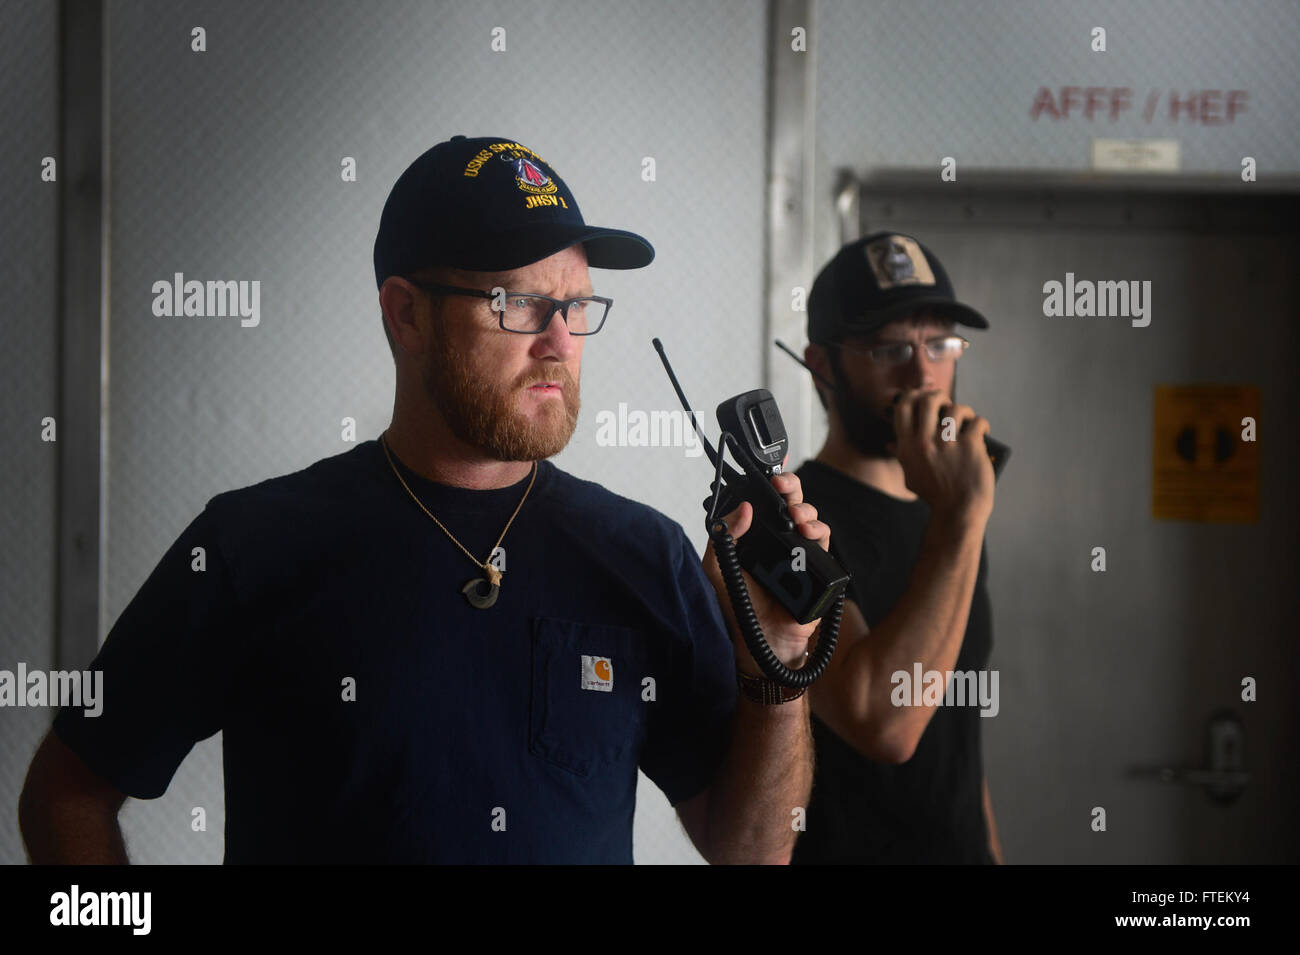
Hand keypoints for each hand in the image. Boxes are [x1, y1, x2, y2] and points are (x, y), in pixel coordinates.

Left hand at [701, 467, 830, 676]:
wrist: (759, 642)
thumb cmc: (738, 607)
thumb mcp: (718, 568)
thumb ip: (723, 536)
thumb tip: (742, 508)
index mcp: (756, 537)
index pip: (766, 503)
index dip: (773, 484)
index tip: (771, 472)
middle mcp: (780, 541)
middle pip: (792, 504)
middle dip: (791, 488)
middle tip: (782, 487)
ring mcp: (800, 554)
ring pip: (811, 519)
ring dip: (805, 511)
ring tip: (794, 517)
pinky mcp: (817, 569)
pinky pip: (825, 544)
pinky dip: (819, 532)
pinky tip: (807, 533)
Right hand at [886, 388, 994, 525]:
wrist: (958, 511)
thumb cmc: (936, 495)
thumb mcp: (911, 476)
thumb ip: (902, 457)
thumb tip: (889, 445)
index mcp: (908, 447)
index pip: (904, 407)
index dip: (913, 395)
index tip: (923, 396)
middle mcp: (924, 442)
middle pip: (929, 400)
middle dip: (940, 396)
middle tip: (947, 404)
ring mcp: (947, 443)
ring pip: (957, 409)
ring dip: (965, 412)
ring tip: (968, 421)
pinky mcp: (970, 445)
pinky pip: (978, 422)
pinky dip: (982, 425)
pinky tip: (983, 432)